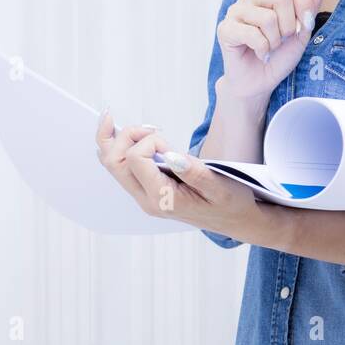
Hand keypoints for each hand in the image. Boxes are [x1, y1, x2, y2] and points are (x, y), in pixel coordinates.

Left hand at [93, 110, 262, 236]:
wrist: (232, 220)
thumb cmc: (229, 203)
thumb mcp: (219, 187)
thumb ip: (194, 172)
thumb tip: (170, 155)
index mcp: (162, 198)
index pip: (135, 160)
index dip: (149, 141)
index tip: (171, 143)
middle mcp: (146, 199)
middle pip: (113, 162)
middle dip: (124, 135)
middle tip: (149, 127)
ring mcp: (143, 195)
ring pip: (112, 164)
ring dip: (115, 140)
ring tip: (127, 124)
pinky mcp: (145, 189)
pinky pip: (121, 168)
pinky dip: (117, 147)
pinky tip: (122, 134)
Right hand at [218, 0, 327, 100]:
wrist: (260, 83)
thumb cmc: (279, 56)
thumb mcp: (302, 31)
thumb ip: (310, 6)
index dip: (304, 2)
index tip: (304, 23)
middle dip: (289, 26)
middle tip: (282, 39)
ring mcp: (235, 11)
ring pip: (268, 18)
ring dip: (275, 41)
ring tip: (269, 48)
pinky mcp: (225, 29)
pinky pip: (253, 35)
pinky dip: (263, 50)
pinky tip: (260, 54)